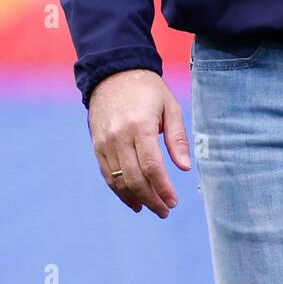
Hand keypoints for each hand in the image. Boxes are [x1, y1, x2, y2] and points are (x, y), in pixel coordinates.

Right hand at [88, 69, 191, 216]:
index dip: (163, 188)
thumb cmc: (148, 90)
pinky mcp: (97, 145)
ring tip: (152, 208)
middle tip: (165, 210)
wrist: (113, 74)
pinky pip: (107, 175)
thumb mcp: (170, 107)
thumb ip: (177, 138)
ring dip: (136, 199)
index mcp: (141, 126)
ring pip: (119, 181)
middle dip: (151, 199)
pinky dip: (120, 191)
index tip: (173, 201)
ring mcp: (105, 142)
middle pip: (135, 178)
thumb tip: (185, 167)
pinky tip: (133, 200)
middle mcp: (120, 136)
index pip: (152, 166)